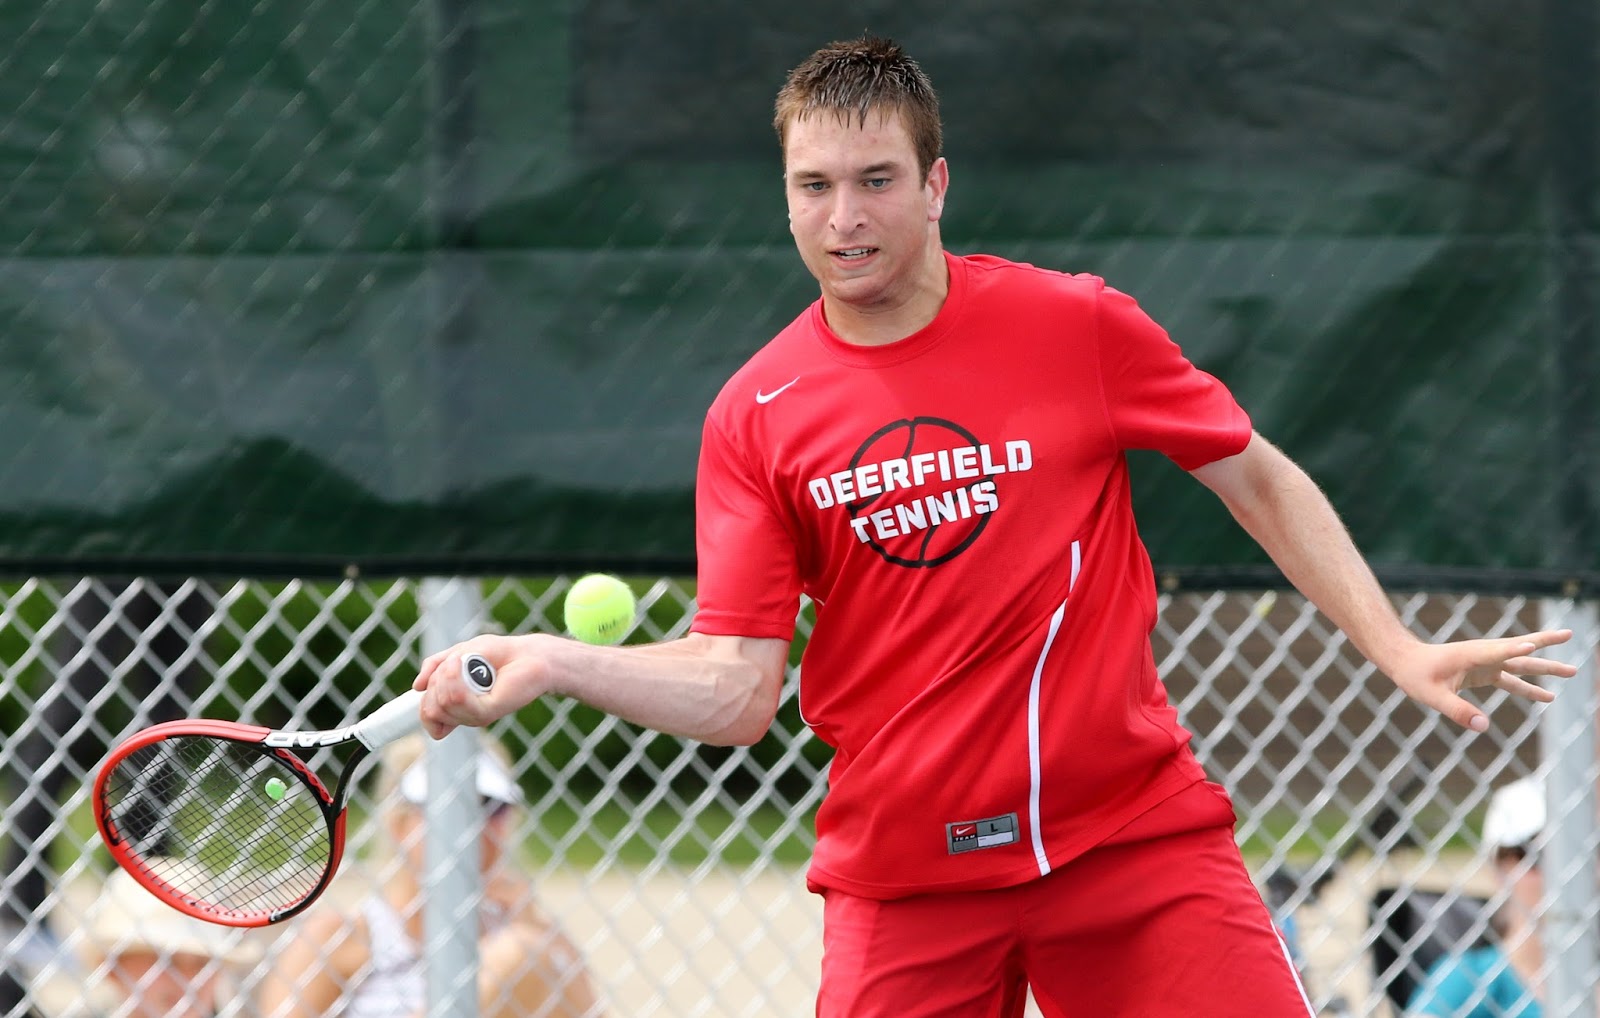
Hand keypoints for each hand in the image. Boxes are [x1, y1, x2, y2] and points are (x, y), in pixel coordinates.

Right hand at [413, 634, 551, 739]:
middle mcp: (464, 715)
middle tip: (459, 663)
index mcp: (456, 706)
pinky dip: (456, 677)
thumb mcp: (457, 653)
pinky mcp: (488, 710)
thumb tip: (417, 687)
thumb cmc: (496, 653)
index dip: (425, 699)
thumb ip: (434, 667)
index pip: (427, 716)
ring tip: (467, 663)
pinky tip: (464, 664)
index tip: (435, 678)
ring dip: (447, 675)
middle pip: (430, 709)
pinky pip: (457, 699)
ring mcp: (476, 715)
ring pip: (441, 703)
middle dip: (437, 680)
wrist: (527, 654)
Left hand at [1383, 629, 1575, 730]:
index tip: (1533, 644)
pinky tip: (1547, 695)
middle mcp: (1483, 655)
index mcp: (1470, 655)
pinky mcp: (1484, 671)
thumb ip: (1458, 711)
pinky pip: (1511, 679)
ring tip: (1573, 671)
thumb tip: (1484, 727)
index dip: (1514, 648)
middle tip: (1571, 643)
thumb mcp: (1432, 695)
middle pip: (1520, 651)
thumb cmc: (1415, 675)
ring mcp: (1486, 662)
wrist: (1405, 661)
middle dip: (1546, 649)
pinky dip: (1528, 686)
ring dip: (1545, 668)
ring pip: (1521, 664)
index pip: (1497, 651)